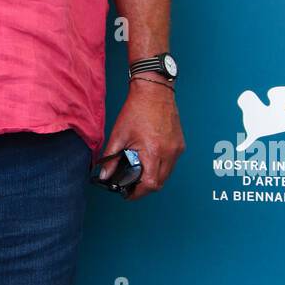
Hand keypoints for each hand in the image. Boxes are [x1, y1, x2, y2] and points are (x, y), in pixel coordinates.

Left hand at [99, 79, 185, 200]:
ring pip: (167, 174)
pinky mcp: (180, 143)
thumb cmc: (137, 109)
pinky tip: (149, 159)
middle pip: (160, 182)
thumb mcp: (119, 135)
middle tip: (131, 185)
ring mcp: (177, 148)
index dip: (138, 193)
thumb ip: (111, 158)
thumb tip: (104, 175)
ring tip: (139, 172)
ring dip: (154, 177)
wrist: (154, 91)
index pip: (150, 184)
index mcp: (154, 151)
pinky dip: (161, 166)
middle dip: (145, 187)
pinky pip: (172, 162)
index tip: (128, 194)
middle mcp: (169, 152)